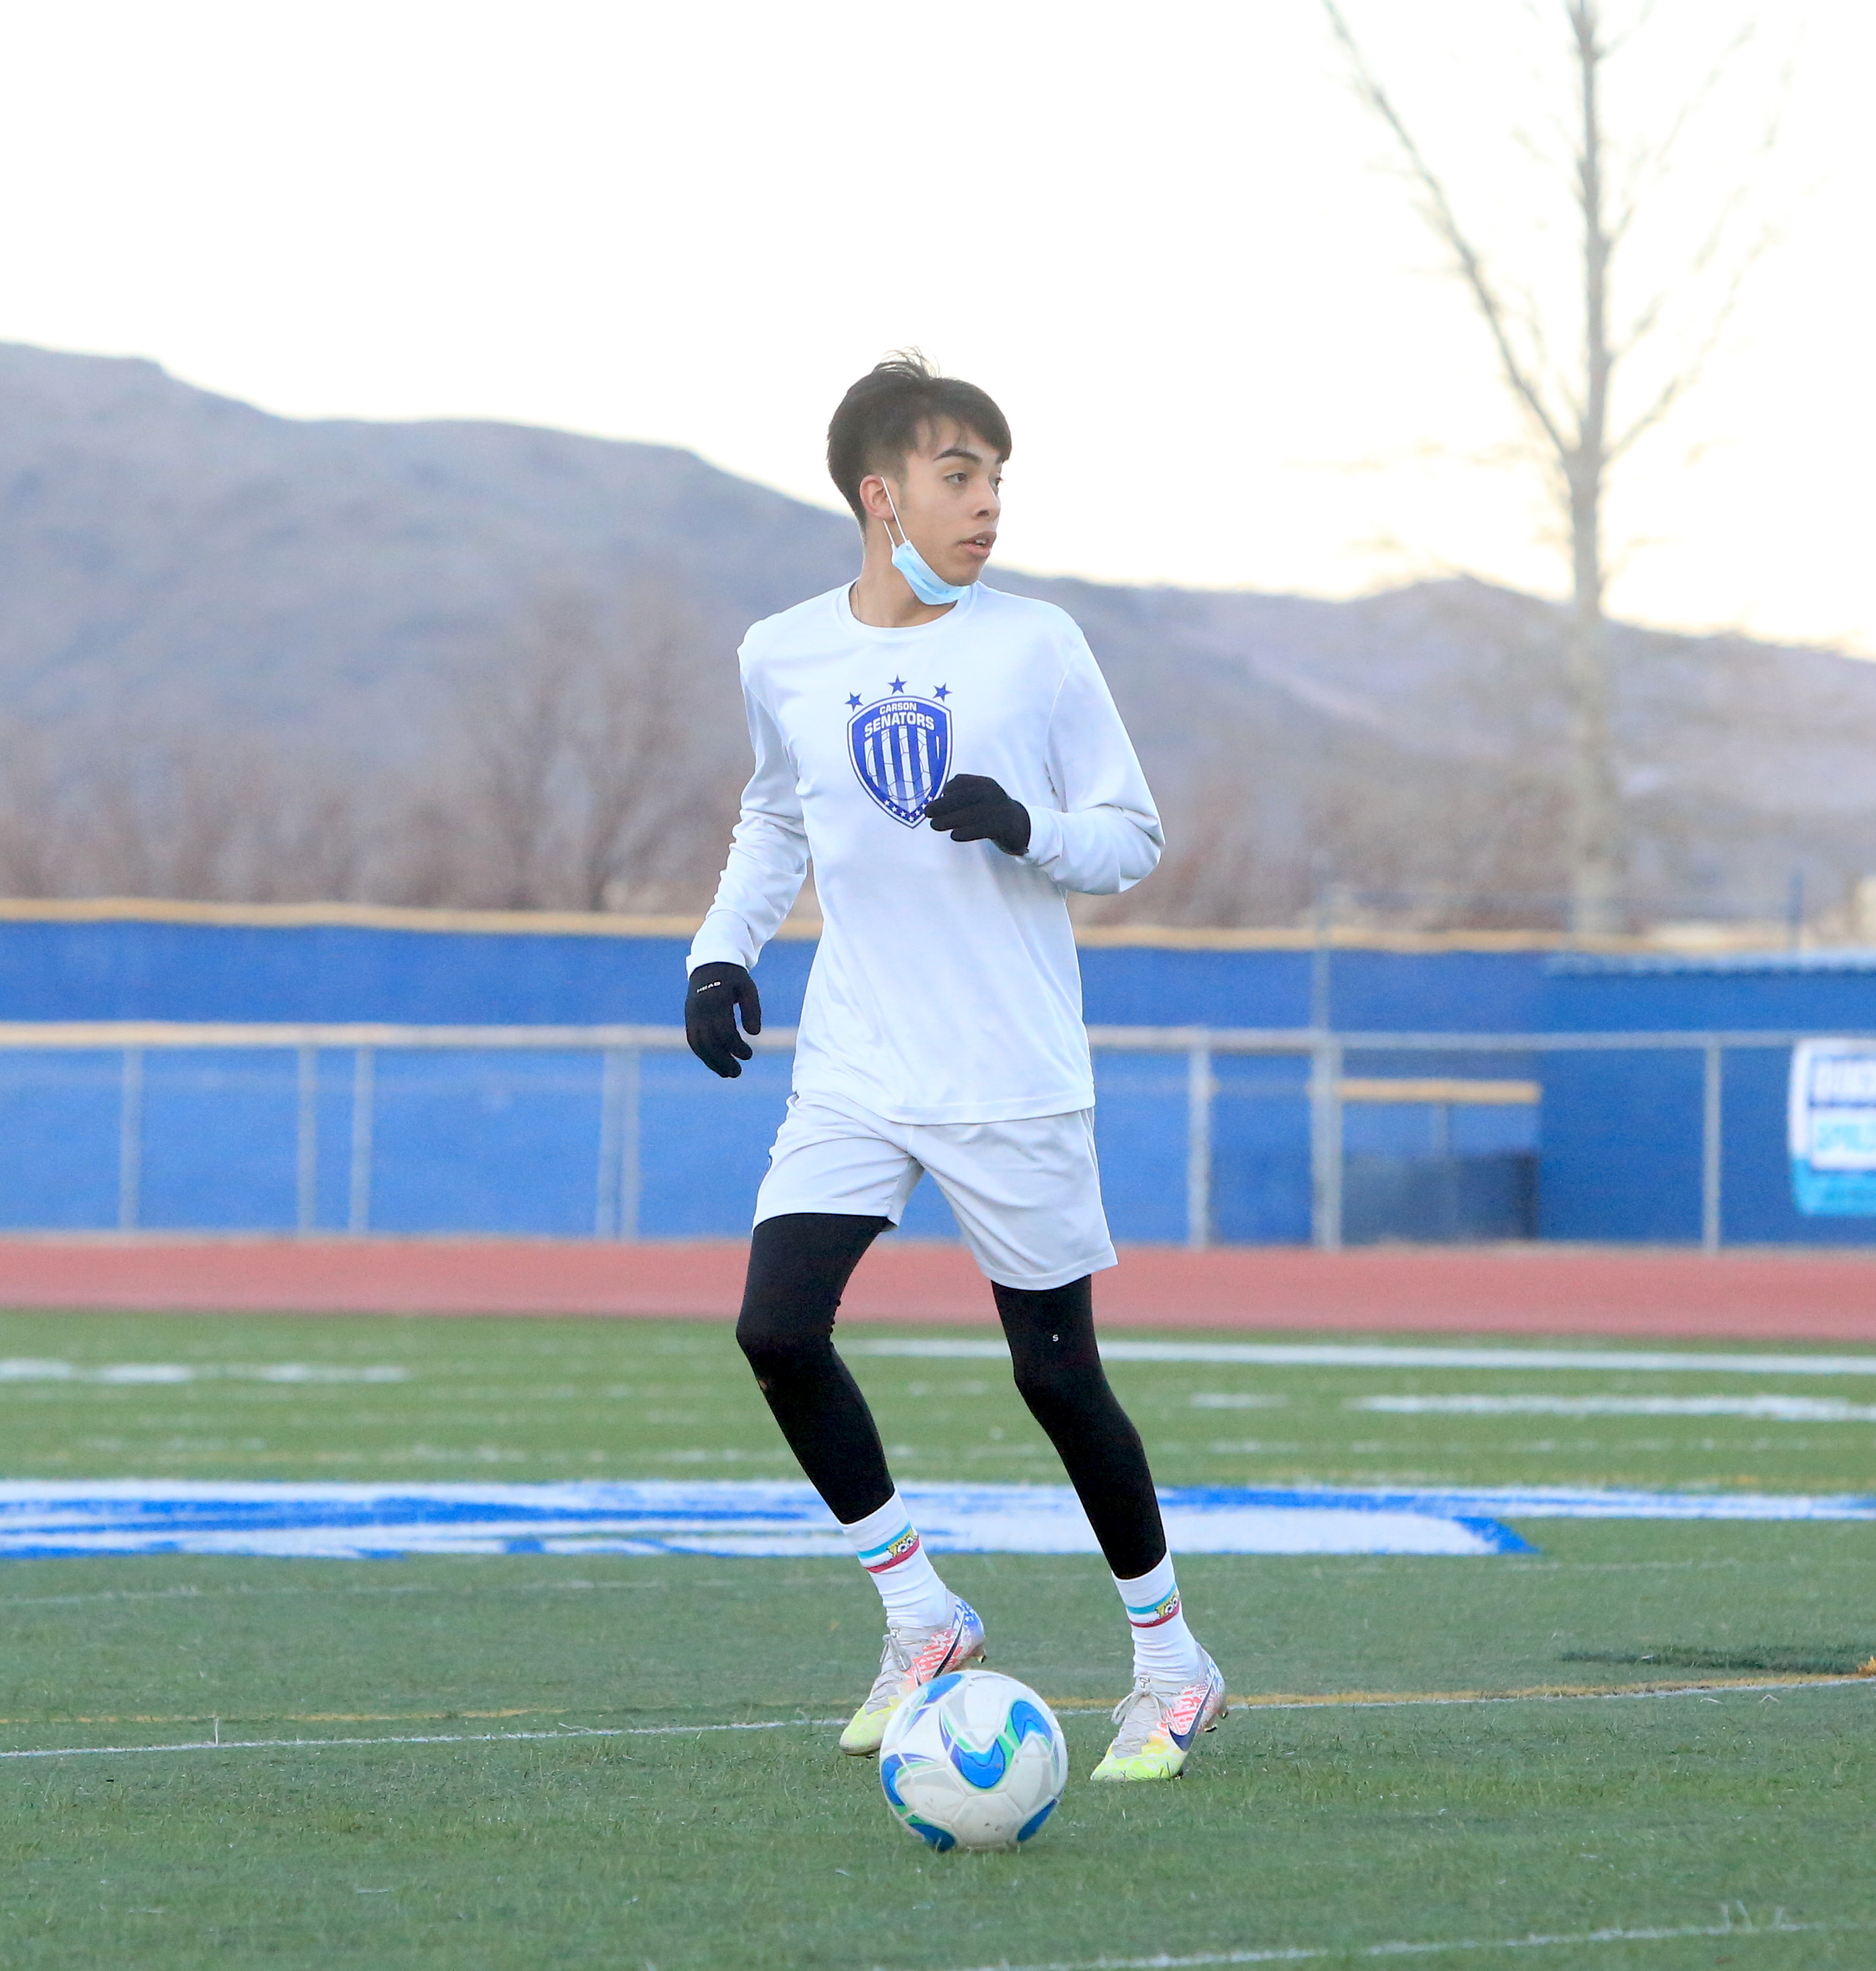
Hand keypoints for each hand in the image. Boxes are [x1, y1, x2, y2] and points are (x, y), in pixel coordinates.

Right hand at [685, 962, 762, 1076]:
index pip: (724, 1031)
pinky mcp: (689, 1017)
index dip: (736, 1047)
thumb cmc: (733, 977)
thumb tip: (754, 1033)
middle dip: (723, 1060)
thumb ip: (752, 1010)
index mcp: (715, 1001)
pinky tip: (715, 1063)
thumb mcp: (748, 988)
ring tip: (727, 1073)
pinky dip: (703, 1054)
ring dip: (712, 1061)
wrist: (710, 963)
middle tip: (737, 1073)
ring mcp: (691, 1014)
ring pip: (698, 1044)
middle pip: (709, 1042)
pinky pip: (693, 1040)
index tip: (749, 1055)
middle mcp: (700, 1010)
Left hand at [925, 774, 1030, 856]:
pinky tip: (954, 836)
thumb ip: (963, 795)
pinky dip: (966, 832)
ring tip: (934, 825)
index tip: (938, 797)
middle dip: (943, 804)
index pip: (963, 782)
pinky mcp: (1003, 826)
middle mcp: (993, 794)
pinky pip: (982, 828)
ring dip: (950, 819)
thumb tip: (939, 800)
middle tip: (928, 812)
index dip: (948, 788)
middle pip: (965, 797)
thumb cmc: (993, 812)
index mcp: (985, 784)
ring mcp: (999, 810)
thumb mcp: (981, 798)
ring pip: (971, 814)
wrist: (1021, 827)